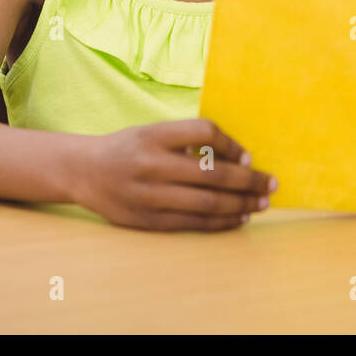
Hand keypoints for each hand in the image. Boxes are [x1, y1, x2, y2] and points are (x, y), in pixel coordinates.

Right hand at [70, 118, 278, 230]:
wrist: (83, 171)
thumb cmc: (128, 148)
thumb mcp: (152, 132)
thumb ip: (187, 141)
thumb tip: (237, 157)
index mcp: (154, 135)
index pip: (204, 132)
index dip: (231, 143)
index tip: (248, 155)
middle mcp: (151, 164)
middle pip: (212, 172)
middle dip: (249, 180)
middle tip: (271, 183)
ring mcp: (148, 195)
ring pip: (206, 202)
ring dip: (240, 204)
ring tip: (260, 203)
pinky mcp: (147, 220)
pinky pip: (192, 223)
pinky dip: (220, 222)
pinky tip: (237, 218)